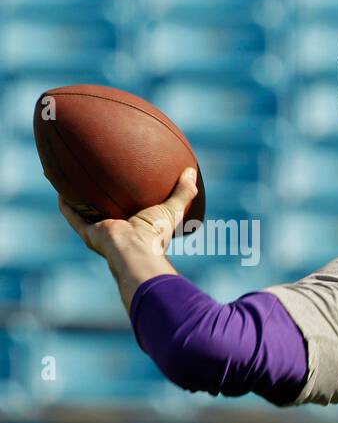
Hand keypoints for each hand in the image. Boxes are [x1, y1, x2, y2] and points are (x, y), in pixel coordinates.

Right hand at [58, 168, 197, 260]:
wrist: (135, 250)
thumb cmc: (156, 234)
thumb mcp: (172, 210)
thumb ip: (183, 192)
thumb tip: (191, 171)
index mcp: (136, 228)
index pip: (132, 212)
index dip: (128, 200)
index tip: (127, 185)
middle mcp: (117, 231)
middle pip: (106, 212)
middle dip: (101, 198)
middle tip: (98, 179)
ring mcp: (101, 233)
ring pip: (86, 214)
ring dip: (79, 199)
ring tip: (74, 181)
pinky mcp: (88, 233)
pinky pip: (72, 216)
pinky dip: (66, 205)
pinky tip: (60, 189)